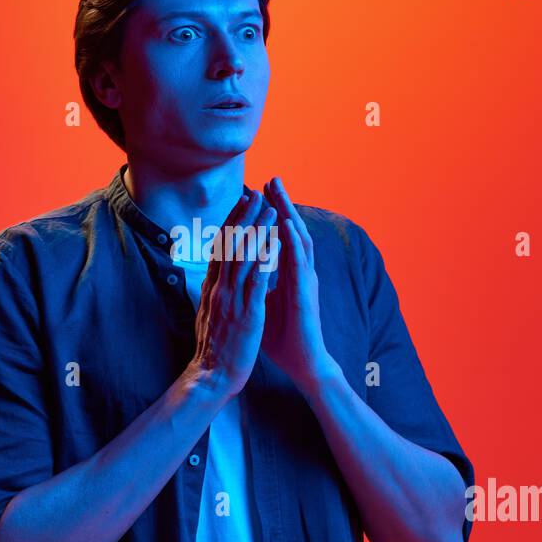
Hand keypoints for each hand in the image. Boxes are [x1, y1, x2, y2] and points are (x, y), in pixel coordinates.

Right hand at [186, 187, 279, 397]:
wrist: (211, 376)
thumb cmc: (213, 348)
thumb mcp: (207, 314)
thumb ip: (209, 293)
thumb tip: (207, 277)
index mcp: (211, 288)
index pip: (220, 248)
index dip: (231, 223)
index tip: (240, 203)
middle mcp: (219, 289)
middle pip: (231, 246)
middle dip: (244, 218)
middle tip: (256, 194)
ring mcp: (232, 300)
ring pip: (244, 258)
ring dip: (258, 231)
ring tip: (270, 210)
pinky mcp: (247, 314)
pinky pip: (257, 282)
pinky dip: (265, 260)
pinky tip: (275, 243)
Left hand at [260, 176, 338, 394]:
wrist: (302, 363)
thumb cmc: (283, 337)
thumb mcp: (260, 304)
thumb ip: (253, 285)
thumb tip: (236, 276)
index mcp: (287, 274)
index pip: (277, 237)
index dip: (268, 215)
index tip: (256, 193)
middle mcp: (298, 272)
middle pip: (289, 230)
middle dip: (281, 204)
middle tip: (271, 178)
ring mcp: (304, 280)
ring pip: (297, 239)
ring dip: (288, 213)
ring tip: (279, 191)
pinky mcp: (305, 293)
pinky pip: (298, 262)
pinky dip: (290, 241)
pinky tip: (284, 224)